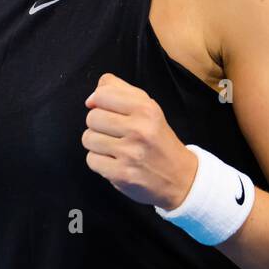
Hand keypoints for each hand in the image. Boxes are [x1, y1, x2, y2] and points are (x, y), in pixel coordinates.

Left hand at [82, 72, 197, 208]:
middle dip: (98, 125)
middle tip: (114, 132)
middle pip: (92, 117)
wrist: (181, 177)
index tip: (105, 109)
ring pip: (88, 138)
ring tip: (114, 147)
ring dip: (97, 144)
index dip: (98, 101)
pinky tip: (114, 161)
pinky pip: (91, 160)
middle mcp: (139, 129)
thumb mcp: (148, 108)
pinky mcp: (121, 174)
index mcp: (146, 109)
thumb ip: (120, 91)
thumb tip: (91, 99)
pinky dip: (99, 162)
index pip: (102, 94)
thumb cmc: (158, 140)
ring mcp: (130, 153)